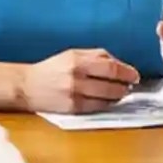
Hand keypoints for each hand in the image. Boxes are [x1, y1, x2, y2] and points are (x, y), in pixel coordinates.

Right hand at [21, 48, 139, 113]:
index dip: (127, 72)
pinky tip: (109, 101)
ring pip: (106, 97)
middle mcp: (77, 76)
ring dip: (118, 96)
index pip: (111, 66)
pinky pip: (96, 107)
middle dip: (125, 86)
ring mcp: (75, 94)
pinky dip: (107, 104)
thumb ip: (96, 56)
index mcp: (78, 60)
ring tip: (121, 93)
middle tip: (130, 86)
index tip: (135, 75)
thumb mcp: (73, 54)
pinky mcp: (72, 108)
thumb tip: (119, 64)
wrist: (27, 86)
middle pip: (111, 83)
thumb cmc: (52, 68)